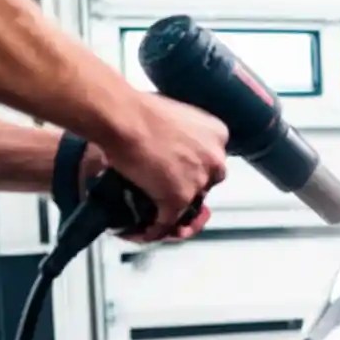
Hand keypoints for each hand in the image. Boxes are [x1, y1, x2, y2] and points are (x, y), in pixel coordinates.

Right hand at [99, 93, 226, 241]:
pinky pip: (168, 222)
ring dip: (173, 215)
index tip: (181, 172)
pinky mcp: (179, 198)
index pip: (213, 161)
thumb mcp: (175, 114)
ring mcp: (198, 180)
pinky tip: (142, 230)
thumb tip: (171, 148)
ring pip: (189, 206)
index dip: (196, 169)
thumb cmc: (137, 108)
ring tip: (155, 219)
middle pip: (206, 184)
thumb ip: (182, 134)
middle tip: (163, 192)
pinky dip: (155, 229)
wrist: (122, 116)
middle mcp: (215, 159)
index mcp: (217, 134)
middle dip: (187, 189)